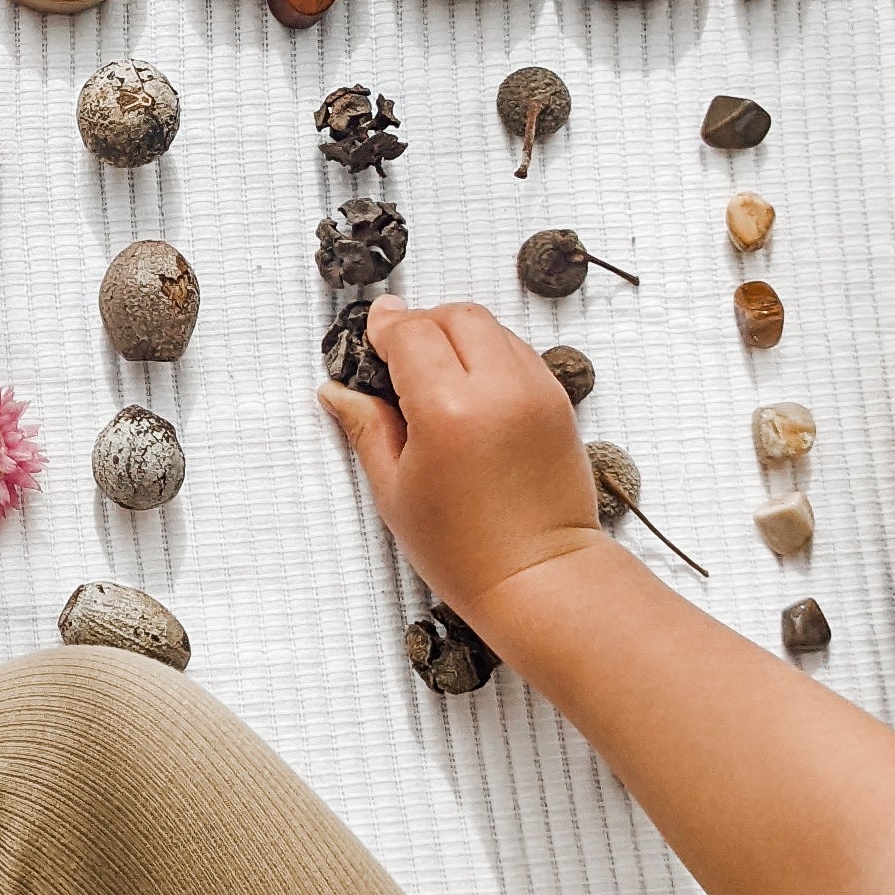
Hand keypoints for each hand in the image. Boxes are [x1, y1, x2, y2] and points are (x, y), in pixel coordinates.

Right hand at [319, 297, 606, 618]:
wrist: (539, 578)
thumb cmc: (463, 549)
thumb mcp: (394, 490)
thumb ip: (366, 427)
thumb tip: (336, 389)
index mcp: (448, 411)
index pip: (411, 333)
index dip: (384, 328)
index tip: (369, 335)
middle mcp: (498, 389)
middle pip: (454, 316)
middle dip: (420, 324)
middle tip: (396, 356)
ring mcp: (536, 391)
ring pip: (490, 327)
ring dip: (456, 335)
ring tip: (434, 376)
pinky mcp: (558, 401)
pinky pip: (517, 351)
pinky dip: (488, 353)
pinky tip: (469, 390)